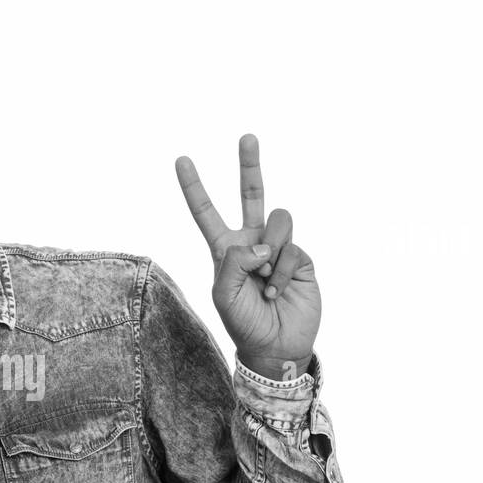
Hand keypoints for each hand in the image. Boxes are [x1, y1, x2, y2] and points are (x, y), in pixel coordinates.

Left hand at [176, 134, 320, 378]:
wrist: (276, 345)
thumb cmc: (244, 323)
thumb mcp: (223, 294)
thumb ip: (233, 261)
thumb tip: (260, 242)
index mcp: (224, 249)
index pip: (206, 213)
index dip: (194, 188)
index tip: (181, 160)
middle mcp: (252, 242)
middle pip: (250, 194)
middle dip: (249, 165)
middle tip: (246, 137)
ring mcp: (277, 248)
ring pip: (277, 220)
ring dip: (270, 251)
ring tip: (265, 282)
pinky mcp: (300, 257)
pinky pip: (291, 247)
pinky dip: (282, 271)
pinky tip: (278, 290)